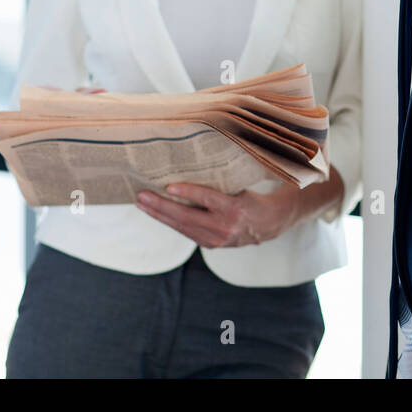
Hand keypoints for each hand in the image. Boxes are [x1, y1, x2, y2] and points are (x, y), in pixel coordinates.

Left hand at [134, 183, 301, 247]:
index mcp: (235, 208)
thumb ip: (219, 183)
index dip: (188, 193)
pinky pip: (186, 232)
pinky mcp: (211, 245)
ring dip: (159, 215)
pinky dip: (170, 222)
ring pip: (182, 227)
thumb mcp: (241, 187)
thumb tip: (189, 166)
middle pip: (187, 217)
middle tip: (142, 195)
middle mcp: (224, 226)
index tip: (169, 186)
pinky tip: (157, 213)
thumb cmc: (252, 198)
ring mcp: (216, 239)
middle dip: (161, 206)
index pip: (207, 199)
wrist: (269, 224)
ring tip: (142, 204)